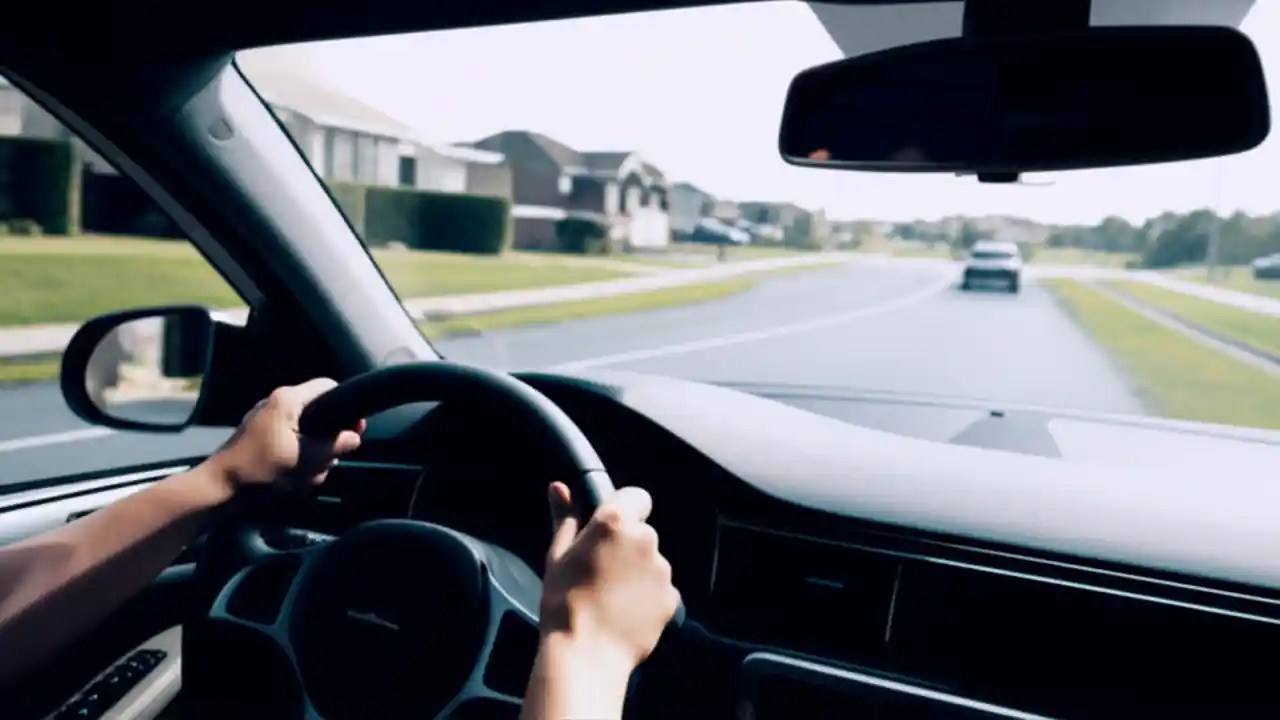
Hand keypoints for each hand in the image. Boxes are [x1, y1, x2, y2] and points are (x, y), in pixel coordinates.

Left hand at [203, 378, 363, 496]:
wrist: (218, 490)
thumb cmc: (260, 470)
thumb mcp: (304, 459)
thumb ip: (334, 446)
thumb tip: (355, 437)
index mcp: (288, 400)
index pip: (328, 387)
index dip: (346, 407)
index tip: (355, 430)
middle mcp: (278, 404)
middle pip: (321, 415)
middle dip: (327, 442)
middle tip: (326, 461)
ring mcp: (268, 421)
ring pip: (308, 433)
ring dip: (313, 456)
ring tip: (305, 476)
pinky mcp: (262, 438)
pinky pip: (292, 443)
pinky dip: (297, 460)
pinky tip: (292, 480)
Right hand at [539, 482, 679, 670]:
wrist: (586, 653)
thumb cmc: (564, 601)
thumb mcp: (557, 554)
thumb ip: (565, 516)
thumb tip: (559, 487)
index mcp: (615, 522)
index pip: (635, 495)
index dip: (625, 508)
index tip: (609, 528)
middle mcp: (645, 539)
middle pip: (642, 532)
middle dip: (628, 545)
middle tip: (602, 569)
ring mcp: (662, 570)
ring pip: (652, 562)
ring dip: (638, 572)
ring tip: (611, 596)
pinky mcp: (672, 597)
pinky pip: (660, 589)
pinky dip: (647, 596)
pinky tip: (625, 612)